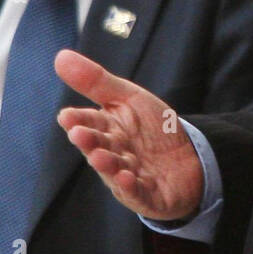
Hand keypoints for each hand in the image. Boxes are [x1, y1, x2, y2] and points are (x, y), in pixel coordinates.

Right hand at [55, 49, 203, 220]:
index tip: (68, 116)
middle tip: (79, 134)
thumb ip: (97, 81)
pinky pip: (139, 193)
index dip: (79, 120)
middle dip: (89, 141)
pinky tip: (127, 178)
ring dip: (107, 165)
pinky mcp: (148, 197)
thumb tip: (61, 56)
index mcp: (107, 130)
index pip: (89, 123)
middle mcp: (114, 155)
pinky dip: (132, 187)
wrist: (191, 158)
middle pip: (99, 147)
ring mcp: (129, 177)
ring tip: (100, 157)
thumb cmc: (155, 129)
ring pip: (115, 171)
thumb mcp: (129, 98)